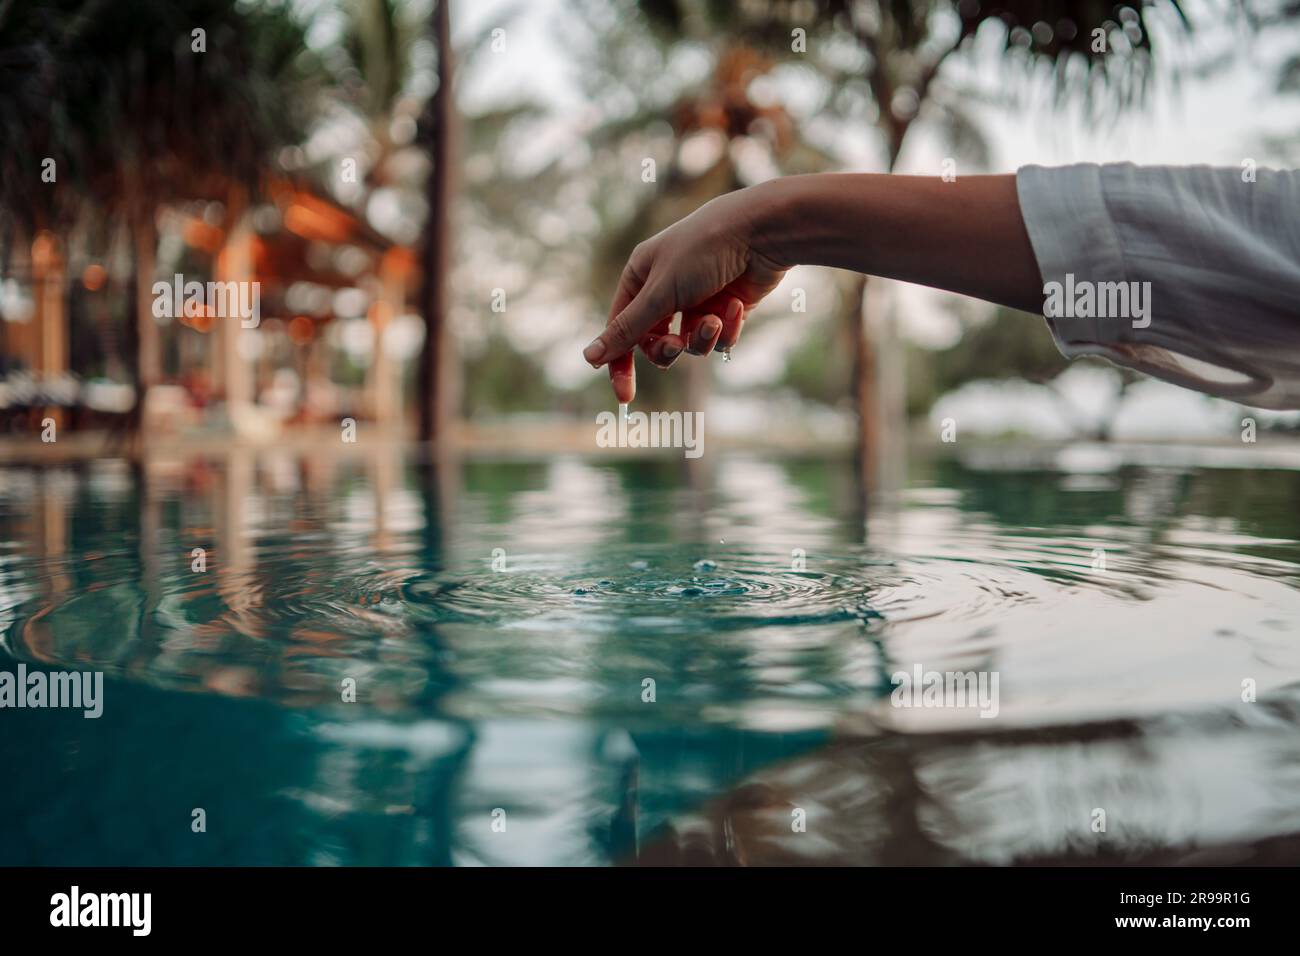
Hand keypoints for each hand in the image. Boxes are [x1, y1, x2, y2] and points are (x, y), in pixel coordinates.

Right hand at [583, 186, 787, 402]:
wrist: (761, 233)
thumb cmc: (703, 251)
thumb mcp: (660, 293)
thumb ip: (627, 329)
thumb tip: (589, 357)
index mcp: (640, 277)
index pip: (621, 328)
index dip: (620, 362)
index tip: (624, 396)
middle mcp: (666, 288)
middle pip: (654, 342)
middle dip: (667, 349)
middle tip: (676, 345)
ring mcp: (697, 300)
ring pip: (689, 344)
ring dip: (701, 338)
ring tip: (715, 321)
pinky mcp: (725, 309)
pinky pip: (718, 338)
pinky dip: (727, 328)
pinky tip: (736, 307)